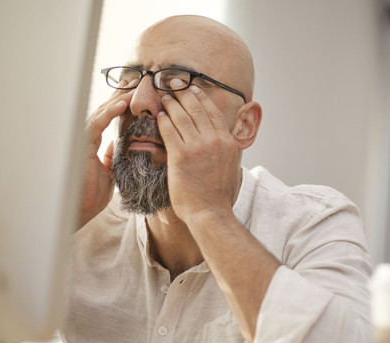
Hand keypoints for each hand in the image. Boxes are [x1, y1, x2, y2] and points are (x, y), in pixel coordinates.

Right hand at [78, 90, 132, 227]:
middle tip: (138, 80)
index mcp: (94, 141)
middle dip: (121, 94)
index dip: (122, 103)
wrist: (81, 210)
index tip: (138, 92)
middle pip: (105, 109)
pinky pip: (96, 124)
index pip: (109, 117)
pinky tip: (121, 103)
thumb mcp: (109, 171)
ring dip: (118, 98)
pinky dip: (109, 112)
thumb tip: (117, 144)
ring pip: (101, 112)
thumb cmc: (91, 193)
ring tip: (134, 87)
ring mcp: (83, 139)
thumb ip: (111, 156)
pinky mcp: (81, 144)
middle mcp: (87, 136)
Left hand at [157, 83, 240, 222]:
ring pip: (182, 117)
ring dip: (171, 104)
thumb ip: (225, 151)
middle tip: (174, 83)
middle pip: (197, 109)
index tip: (193, 89)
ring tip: (163, 97)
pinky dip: (163, 121)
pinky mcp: (181, 156)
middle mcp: (214, 140)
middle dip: (183, 93)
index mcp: (227, 142)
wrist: (211, 212)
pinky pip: (169, 131)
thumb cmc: (218, 196)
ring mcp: (198, 147)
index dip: (201, 98)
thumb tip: (222, 143)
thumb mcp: (230, 167)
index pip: (213, 113)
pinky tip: (158, 116)